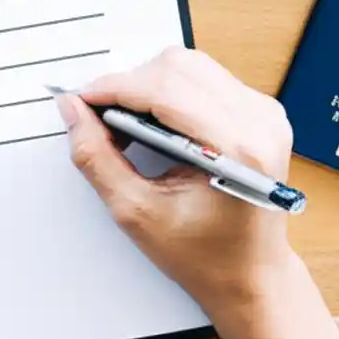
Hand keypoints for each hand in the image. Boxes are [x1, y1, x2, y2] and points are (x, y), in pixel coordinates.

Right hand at [58, 47, 338, 338]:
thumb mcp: (136, 212)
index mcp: (237, 149)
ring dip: (149, 85)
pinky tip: (157, 124)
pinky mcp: (262, 111)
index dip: (114, 87)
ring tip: (130, 125)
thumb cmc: (205, 254)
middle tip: (104, 120)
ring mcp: (266, 113)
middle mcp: (260, 123)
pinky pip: (206, 76)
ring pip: (189, 64)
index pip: (165, 89)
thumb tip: (72, 111)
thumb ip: (96, 157)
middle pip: (177, 66)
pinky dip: (171, 90)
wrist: (251, 273)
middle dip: (130, 85)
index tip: (82, 99)